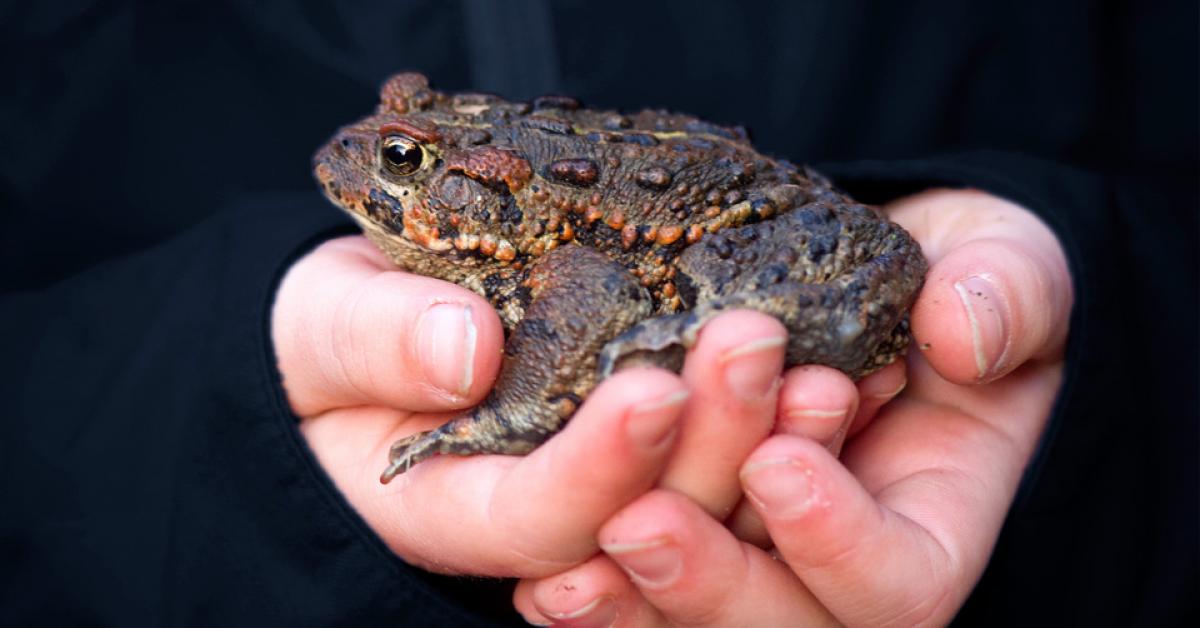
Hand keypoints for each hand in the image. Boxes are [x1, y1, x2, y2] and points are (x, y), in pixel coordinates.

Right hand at [271, 237, 833, 577]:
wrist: (374, 325)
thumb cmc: (334, 332)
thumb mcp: (323, 322)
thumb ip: (371, 339)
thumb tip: (461, 349)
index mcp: (455, 506)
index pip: (538, 519)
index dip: (597, 468)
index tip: (650, 389)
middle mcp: (547, 517)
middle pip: (645, 518)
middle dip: (707, 444)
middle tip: (759, 343)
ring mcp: (609, 486)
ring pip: (707, 502)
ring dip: (767, 442)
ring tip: (826, 372)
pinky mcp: (655, 448)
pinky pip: (729, 458)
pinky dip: (784, 426)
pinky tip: (839, 371)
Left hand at [512, 189, 1072, 626]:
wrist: (878, 288)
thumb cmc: (952, 278)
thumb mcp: (1002, 266)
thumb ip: (1008, 295)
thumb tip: (963, 331)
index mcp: (927, 524)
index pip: (898, 582)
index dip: (839, 542)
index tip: (779, 461)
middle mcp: (835, 566)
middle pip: (781, 625)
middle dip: (709, 578)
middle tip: (639, 522)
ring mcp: (757, 555)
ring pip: (696, 620)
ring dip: (633, 597)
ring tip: (567, 564)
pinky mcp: (691, 526)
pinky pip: (640, 582)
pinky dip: (593, 580)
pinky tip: (541, 569)